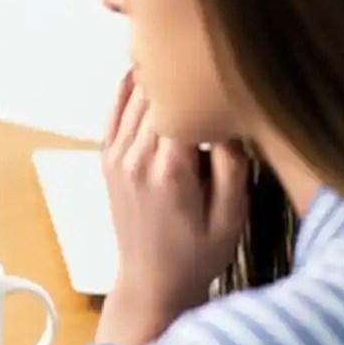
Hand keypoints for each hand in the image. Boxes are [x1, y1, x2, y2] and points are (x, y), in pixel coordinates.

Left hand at [96, 72, 248, 344]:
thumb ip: (234, 165)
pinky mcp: (109, 160)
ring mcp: (117, 158)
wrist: (151, 284)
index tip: (226, 70)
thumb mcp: (232, 217)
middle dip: (184, 73)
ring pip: (136, 97)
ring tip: (187, 62)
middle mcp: (136, 160)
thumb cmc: (195, 256)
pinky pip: (115, 112)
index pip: (182, 102)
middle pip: (158, 92)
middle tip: (211, 60)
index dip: (204, 81)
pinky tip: (146, 72)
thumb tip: (232, 118)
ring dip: (159, 76)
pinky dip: (130, 89)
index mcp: (169, 172)